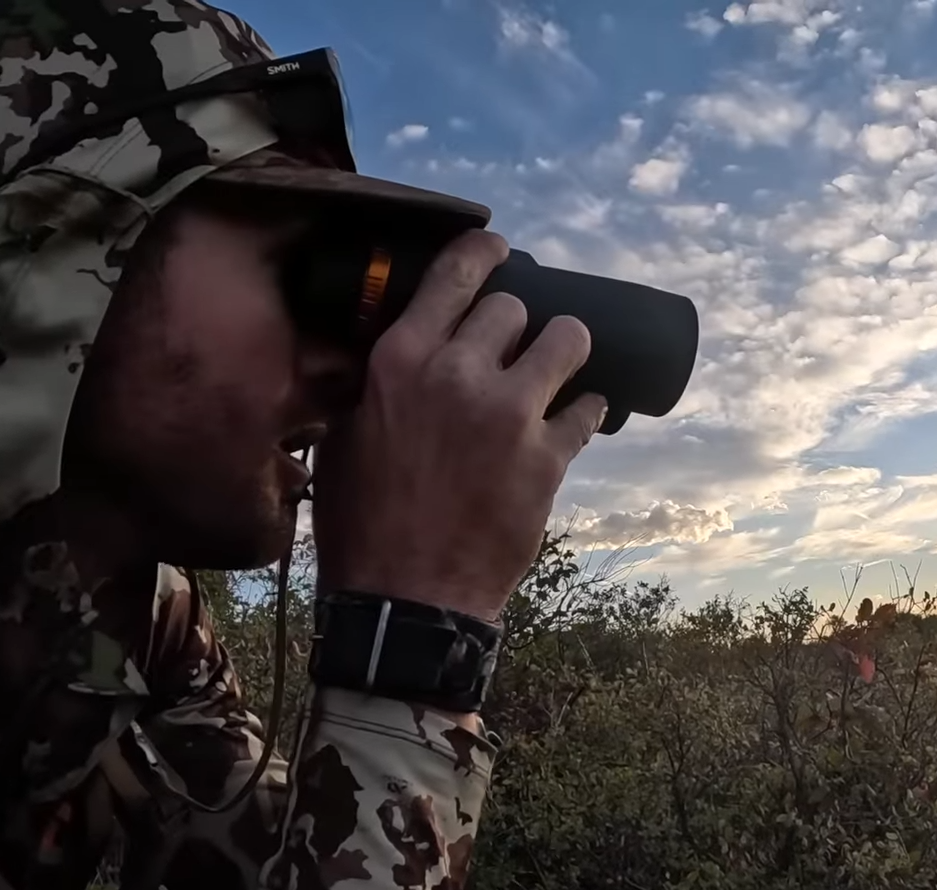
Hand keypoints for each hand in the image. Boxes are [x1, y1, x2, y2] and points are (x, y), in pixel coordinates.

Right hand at [311, 229, 605, 624]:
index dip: (484, 253)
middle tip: (515, 346)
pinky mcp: (548, 456)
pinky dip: (587, 411)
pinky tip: (580, 418)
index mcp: (399, 361)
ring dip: (568, 348)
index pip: (454, 275)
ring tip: (564, 365)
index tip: (500, 248)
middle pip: (513, 307)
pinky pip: (589, 409)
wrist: (405, 595)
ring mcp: (509, 414)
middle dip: (518, 323)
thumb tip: (396, 348)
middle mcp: (457, 374)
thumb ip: (376, 382)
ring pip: (567, 340)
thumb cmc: (364, 522)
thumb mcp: (346, 434)